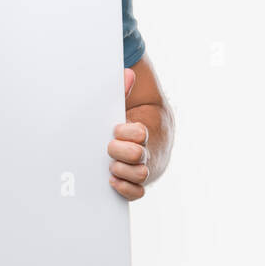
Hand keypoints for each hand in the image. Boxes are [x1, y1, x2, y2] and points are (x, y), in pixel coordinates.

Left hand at [108, 68, 149, 200]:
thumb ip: (124, 93)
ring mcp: (145, 169)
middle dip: (119, 151)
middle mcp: (148, 152)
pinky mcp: (140, 183)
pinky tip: (112, 180)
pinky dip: (125, 188)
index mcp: (145, 131)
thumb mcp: (128, 108)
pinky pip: (137, 192)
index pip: (139, 133)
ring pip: (139, 175)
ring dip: (121, 170)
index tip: (116, 128)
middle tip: (109, 147)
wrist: (155, 140)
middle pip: (137, 154)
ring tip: (111, 164)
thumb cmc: (133, 122)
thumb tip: (126, 73)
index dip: (125, 132)